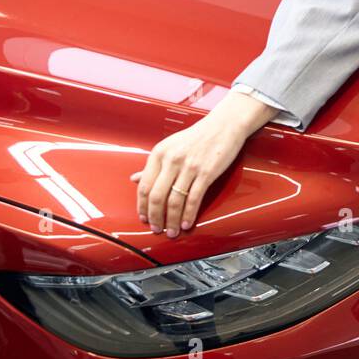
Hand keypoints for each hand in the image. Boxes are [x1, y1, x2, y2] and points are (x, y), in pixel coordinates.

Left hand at [131, 92, 277, 235]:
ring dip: (172, 221)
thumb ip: (152, 165)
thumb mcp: (170, 147)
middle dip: (155, 218)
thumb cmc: (197, 136)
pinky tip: (186, 223)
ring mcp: (189, 167)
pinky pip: (194, 199)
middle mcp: (171, 160)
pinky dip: (188, 215)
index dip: (142, 206)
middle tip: (157, 230)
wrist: (224, 126)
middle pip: (157, 196)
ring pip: (175, 201)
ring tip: (172, 232)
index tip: (144, 218)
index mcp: (159, 153)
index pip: (144, 186)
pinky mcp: (206, 173)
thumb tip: (134, 179)